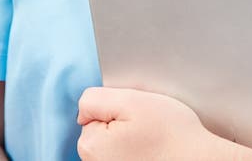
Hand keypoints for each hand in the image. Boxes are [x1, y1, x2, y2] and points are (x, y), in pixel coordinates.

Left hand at [76, 86, 218, 160]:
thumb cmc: (170, 133)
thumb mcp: (131, 100)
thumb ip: (95, 99)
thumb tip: (82, 110)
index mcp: (90, 147)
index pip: (92, 112)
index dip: (116, 106)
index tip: (136, 115)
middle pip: (101, 128)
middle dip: (122, 121)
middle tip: (146, 125)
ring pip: (115, 142)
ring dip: (131, 136)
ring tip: (153, 138)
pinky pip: (126, 153)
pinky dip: (138, 149)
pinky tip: (154, 150)